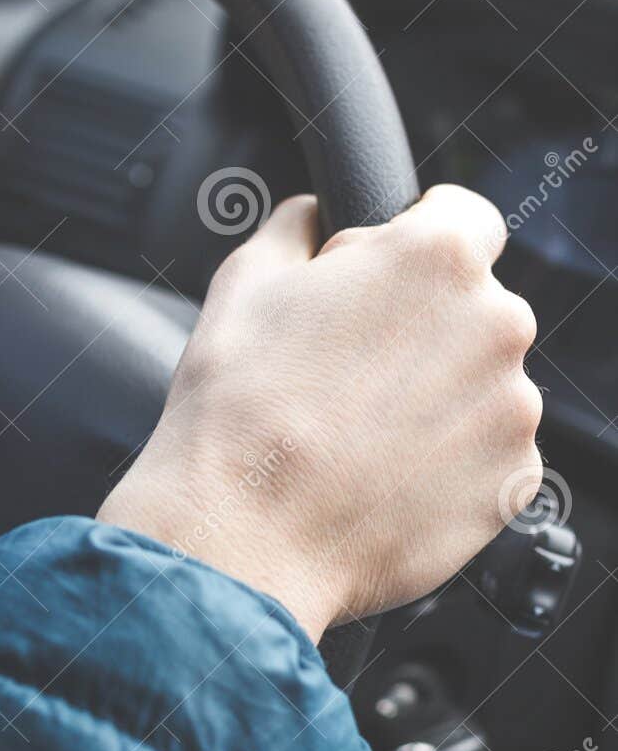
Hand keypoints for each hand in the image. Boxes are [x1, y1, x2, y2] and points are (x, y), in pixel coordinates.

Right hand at [98, 188, 541, 642]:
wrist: (240, 538)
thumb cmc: (236, 411)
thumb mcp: (245, 279)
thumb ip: (299, 226)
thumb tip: (314, 216)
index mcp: (437, 257)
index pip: (464, 212)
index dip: (413, 236)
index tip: (386, 271)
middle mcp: (496, 324)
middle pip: (475, 304)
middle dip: (422, 325)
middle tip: (347, 366)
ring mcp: (514, 410)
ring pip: (484, 381)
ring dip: (437, 395)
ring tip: (357, 431)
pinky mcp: (514, 482)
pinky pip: (491, 453)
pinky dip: (449, 460)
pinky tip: (382, 473)